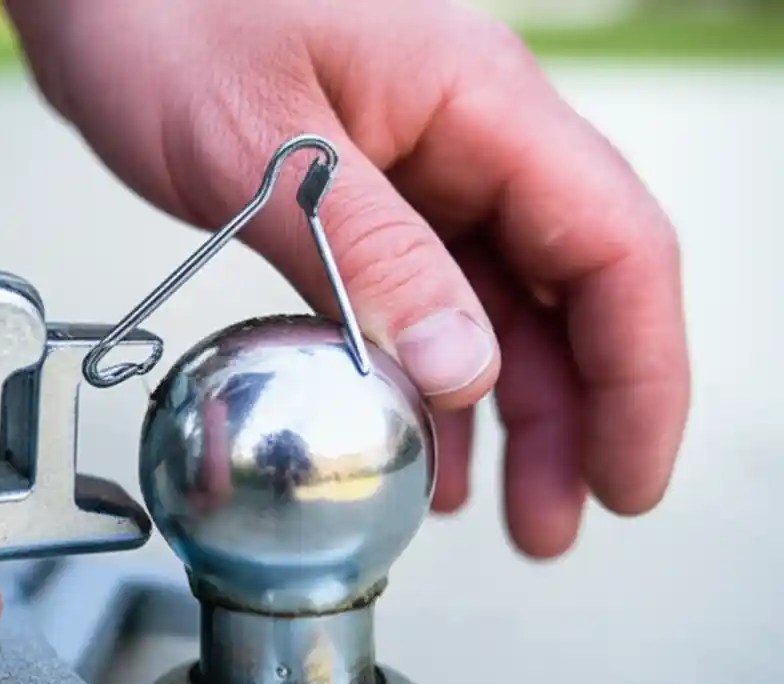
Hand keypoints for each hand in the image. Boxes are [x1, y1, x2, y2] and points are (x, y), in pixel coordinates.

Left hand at [6, 0, 689, 557]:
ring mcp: (418, 165)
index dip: (637, 373)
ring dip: (508, 409)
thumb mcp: (263, 147)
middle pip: (570, 286)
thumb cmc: (163, 15)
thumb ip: (367, 254)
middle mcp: (467, 133)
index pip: (612, 244)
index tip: (626, 475)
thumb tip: (463, 368)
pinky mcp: (363, 197)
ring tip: (501, 507)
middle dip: (577, 412)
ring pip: (499, 301)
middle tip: (556, 518)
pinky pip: (425, 296)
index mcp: (476, 101)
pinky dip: (430, 375)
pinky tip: (420, 439)